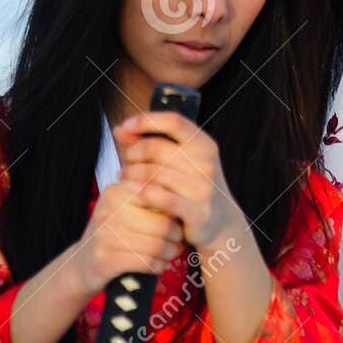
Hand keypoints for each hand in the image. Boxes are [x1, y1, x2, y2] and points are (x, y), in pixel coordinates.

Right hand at [72, 177, 185, 300]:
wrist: (82, 263)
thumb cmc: (115, 233)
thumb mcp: (127, 209)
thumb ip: (151, 201)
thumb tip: (185, 202)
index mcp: (116, 191)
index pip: (159, 196)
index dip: (174, 211)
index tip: (178, 220)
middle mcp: (108, 209)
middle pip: (161, 223)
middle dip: (176, 236)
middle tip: (179, 242)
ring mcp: (105, 234)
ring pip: (156, 244)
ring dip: (169, 253)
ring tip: (171, 253)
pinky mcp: (105, 259)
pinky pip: (145, 262)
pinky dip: (158, 266)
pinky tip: (158, 265)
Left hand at [113, 109, 242, 251]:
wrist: (222, 222)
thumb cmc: (192, 185)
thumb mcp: (180, 160)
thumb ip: (151, 142)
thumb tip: (120, 130)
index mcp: (204, 145)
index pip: (174, 122)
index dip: (146, 121)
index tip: (126, 126)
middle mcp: (206, 165)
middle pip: (158, 148)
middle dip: (135, 152)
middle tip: (127, 161)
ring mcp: (203, 189)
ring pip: (155, 173)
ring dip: (132, 173)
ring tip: (124, 177)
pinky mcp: (196, 213)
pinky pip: (163, 198)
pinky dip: (142, 191)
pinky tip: (131, 189)